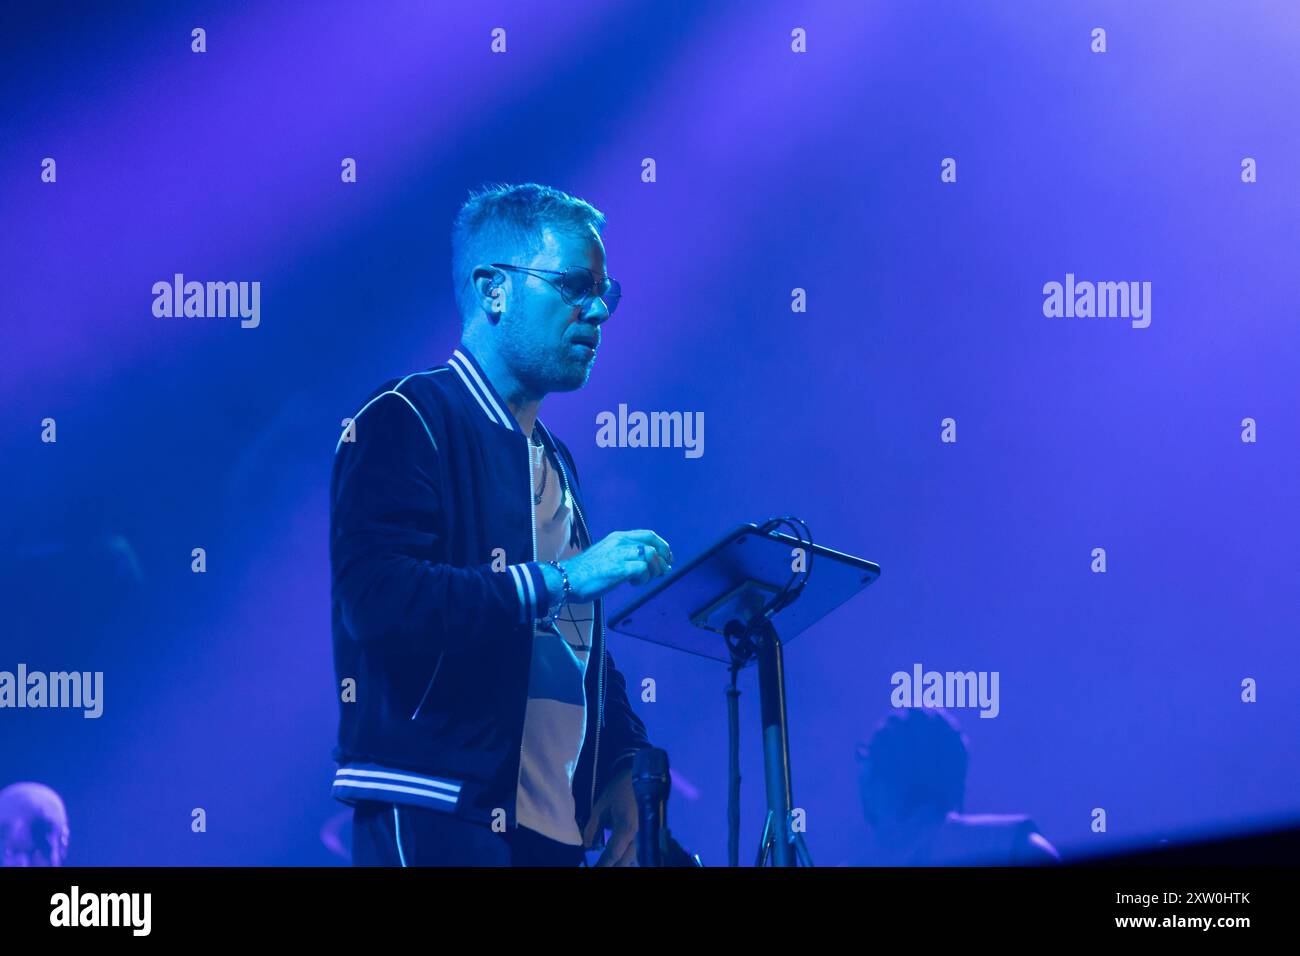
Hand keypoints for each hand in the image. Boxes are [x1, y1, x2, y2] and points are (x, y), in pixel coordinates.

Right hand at [551, 530, 672, 603]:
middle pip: (653, 543)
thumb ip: (626, 556)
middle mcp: (620, 542)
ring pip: (650, 555)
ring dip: (654, 570)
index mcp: (617, 537)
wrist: (566, 579)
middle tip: (664, 571)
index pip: (648, 534)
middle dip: (663, 557)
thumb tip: (649, 564)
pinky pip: (642, 569)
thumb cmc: (586, 572)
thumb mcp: (607, 555)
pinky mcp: (618, 569)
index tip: (666, 559)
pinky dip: (644, 578)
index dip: (662, 546)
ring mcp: (619, 554)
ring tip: (643, 580)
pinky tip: (633, 584)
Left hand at [582, 765, 638, 866]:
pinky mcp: (646, 833)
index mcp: (626, 829)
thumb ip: (592, 827)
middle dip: (611, 866)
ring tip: (606, 862)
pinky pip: (636, 851)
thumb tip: (587, 846)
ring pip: (632, 858)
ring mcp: (645, 835)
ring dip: (620, 861)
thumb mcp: (601, 806)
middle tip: (599, 866)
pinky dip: (626, 856)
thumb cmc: (619, 789)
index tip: (593, 869)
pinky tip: (617, 856)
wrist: (642, 776)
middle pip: (624, 861)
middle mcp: (638, 836)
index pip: (612, 854)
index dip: (602, 864)